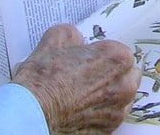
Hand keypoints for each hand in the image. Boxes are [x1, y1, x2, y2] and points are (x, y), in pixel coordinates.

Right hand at [13, 24, 141, 133]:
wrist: (31, 114)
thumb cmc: (43, 79)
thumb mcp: (56, 39)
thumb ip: (74, 34)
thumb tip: (77, 39)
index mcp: (117, 57)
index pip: (120, 52)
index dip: (104, 55)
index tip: (92, 60)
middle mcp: (125, 84)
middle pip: (128, 73)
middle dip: (114, 73)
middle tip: (92, 76)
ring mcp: (119, 109)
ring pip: (123, 96)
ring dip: (111, 93)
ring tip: (86, 94)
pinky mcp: (109, 128)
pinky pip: (113, 115)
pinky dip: (102, 112)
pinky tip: (84, 109)